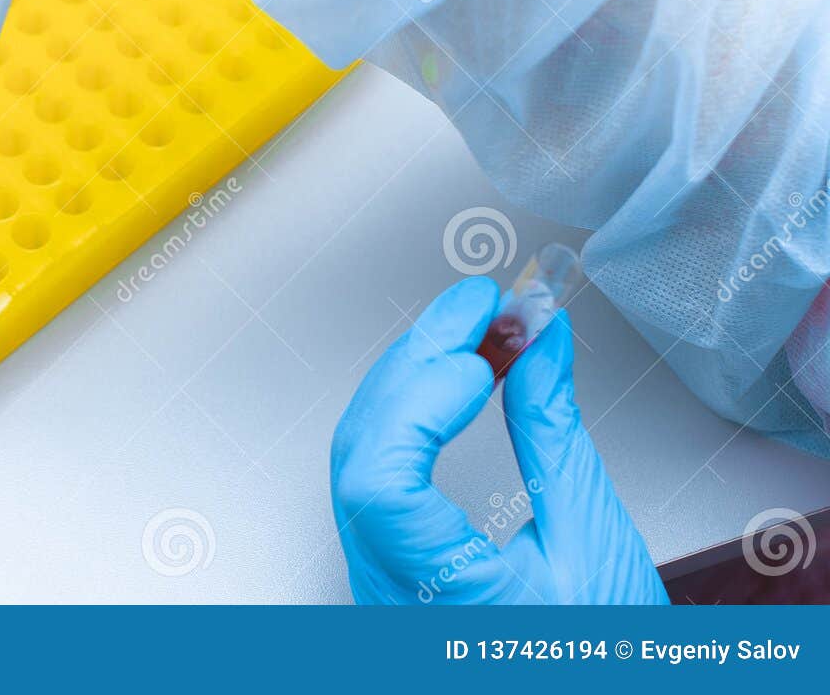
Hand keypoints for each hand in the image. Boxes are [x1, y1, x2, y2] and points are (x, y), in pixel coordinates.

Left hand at [330, 277, 667, 603]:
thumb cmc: (598, 666)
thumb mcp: (593, 546)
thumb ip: (555, 435)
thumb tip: (541, 340)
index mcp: (439, 603)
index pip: (379, 484)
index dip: (416, 402)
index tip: (479, 353)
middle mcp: (389, 591)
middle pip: (364, 448)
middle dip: (421, 359)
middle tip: (483, 304)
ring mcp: (379, 574)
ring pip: (363, 451)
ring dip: (416, 375)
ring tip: (482, 326)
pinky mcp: (387, 559)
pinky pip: (379, 468)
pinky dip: (414, 411)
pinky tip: (460, 374)